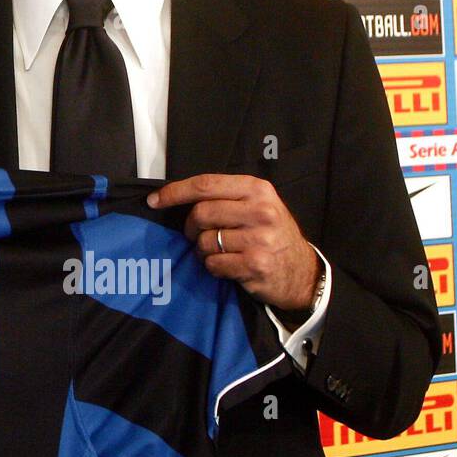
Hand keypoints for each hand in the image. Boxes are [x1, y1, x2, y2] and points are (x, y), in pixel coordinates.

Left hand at [148, 174, 321, 311]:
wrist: (302, 272)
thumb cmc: (271, 235)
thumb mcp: (257, 205)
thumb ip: (225, 197)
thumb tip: (174, 196)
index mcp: (257, 189)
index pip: (206, 185)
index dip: (175, 192)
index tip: (154, 200)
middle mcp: (261, 211)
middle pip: (200, 213)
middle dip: (190, 227)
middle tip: (197, 235)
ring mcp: (260, 238)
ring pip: (205, 241)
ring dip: (203, 250)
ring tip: (219, 252)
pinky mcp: (256, 264)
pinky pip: (214, 264)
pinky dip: (213, 267)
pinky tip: (229, 266)